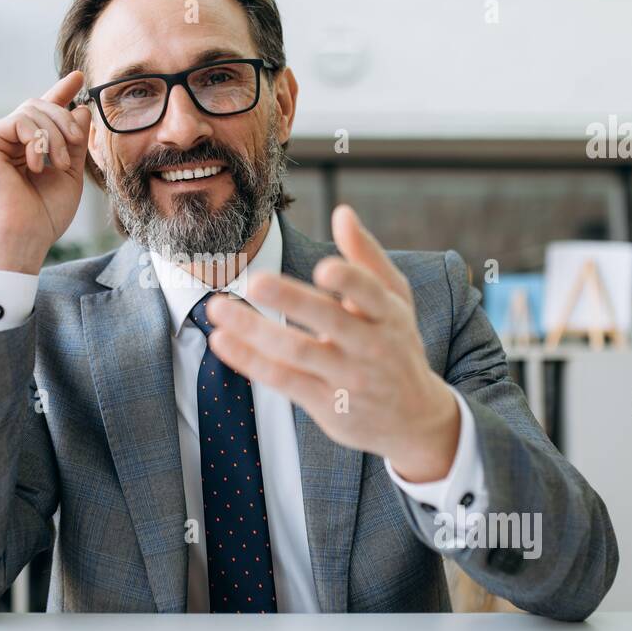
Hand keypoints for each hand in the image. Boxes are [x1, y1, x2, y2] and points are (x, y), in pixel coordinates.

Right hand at [0, 71, 92, 273]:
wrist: (23, 237)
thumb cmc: (45, 215)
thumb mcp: (69, 174)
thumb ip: (74, 142)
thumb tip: (80, 108)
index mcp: (27, 149)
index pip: (44, 114)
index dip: (61, 94)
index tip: (78, 79)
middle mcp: (7, 141)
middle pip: (40, 105)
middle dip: (64, 120)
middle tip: (74, 143)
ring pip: (32, 109)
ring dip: (54, 133)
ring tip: (56, 163)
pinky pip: (19, 120)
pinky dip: (35, 140)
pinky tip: (35, 165)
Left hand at [204, 204, 460, 482]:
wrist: (414, 418)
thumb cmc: (397, 345)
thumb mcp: (396, 301)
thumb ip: (367, 257)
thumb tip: (342, 212)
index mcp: (390, 315)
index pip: (371, 294)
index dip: (349, 281)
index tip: (324, 268)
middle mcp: (371, 347)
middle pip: (330, 321)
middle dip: (292, 300)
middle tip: (254, 280)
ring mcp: (348, 378)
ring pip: (297, 352)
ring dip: (254, 330)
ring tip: (217, 308)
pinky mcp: (326, 404)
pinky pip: (283, 380)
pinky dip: (250, 361)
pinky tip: (223, 341)